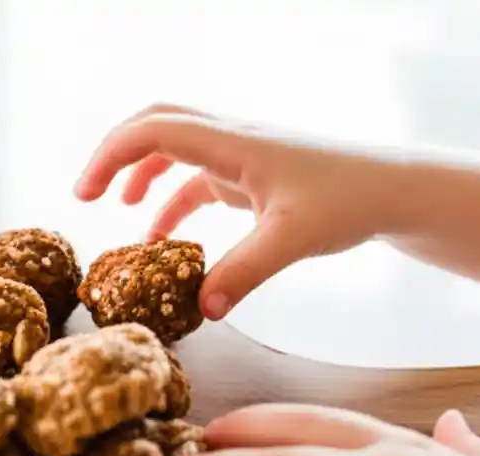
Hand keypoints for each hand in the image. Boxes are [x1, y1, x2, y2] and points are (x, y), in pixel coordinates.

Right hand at [75, 104, 396, 319]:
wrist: (393, 190)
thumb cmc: (348, 202)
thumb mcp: (291, 240)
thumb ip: (242, 273)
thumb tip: (202, 308)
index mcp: (234, 142)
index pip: (154, 130)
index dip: (110, 156)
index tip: (86, 195)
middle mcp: (233, 138)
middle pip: (156, 123)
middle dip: (116, 153)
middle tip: (87, 192)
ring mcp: (243, 154)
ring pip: (176, 148)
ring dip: (143, 173)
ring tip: (119, 209)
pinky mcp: (254, 174)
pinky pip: (199, 178)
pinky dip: (173, 200)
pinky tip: (163, 237)